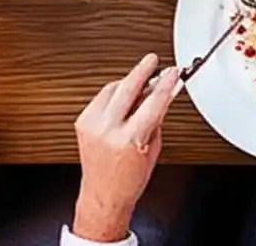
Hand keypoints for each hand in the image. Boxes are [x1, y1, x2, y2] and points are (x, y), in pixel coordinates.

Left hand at [73, 54, 181, 241]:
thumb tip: (165, 94)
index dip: (165, 84)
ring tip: (141, 81)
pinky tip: (123, 96)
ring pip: (112, 89)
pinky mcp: (82, 122)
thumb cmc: (129, 179)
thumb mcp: (152, 148)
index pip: (153, 102)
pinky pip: (101, 98)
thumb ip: (157, 118)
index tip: (173, 73)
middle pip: (128, 88)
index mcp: (130, 139)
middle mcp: (108, 130)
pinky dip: (113, 94)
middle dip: (142, 70)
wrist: (103, 194)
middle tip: (152, 60)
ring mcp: (92, 125)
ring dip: (128, 82)